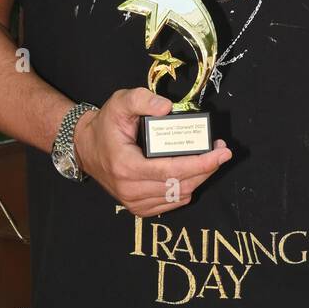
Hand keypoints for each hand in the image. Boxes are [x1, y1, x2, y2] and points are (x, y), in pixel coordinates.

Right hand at [73, 87, 230, 215]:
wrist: (86, 147)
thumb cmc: (106, 124)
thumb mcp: (120, 102)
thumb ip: (142, 99)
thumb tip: (166, 107)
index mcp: (126, 166)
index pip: (172, 171)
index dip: (201, 163)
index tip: (221, 152)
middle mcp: (130, 190)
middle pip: (181, 185)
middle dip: (207, 168)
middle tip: (222, 151)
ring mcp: (133, 202)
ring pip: (179, 196)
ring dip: (200, 178)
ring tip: (211, 158)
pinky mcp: (138, 208)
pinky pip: (171, 202)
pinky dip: (186, 188)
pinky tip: (193, 173)